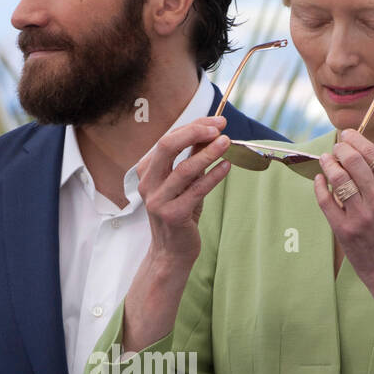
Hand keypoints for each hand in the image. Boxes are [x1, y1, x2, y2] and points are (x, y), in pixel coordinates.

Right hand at [136, 115, 230, 273]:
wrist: (171, 252)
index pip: (168, 139)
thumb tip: (210, 132)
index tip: (216, 121)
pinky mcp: (173, 215)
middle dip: (194, 132)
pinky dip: (213, 176)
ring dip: (207, 153)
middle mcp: (148, 184)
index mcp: (147, 171)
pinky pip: (196, 191)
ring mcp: (158, 200)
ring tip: (227, 142)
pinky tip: (226, 166)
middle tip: (219, 127)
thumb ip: (193, 158)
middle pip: (167, 147)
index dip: (193, 126)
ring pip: (184, 169)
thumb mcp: (185, 183)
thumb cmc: (179, 214)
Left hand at [314, 128, 373, 286]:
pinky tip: (319, 179)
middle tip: (335, 147)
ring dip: (328, 164)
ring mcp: (361, 215)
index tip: (346, 134)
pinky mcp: (344, 229)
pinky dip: (320, 186)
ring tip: (325, 159)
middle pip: (354, 161)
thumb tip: (355, 149)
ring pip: (338, 178)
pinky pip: (326, 201)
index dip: (357, 140)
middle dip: (340, 148)